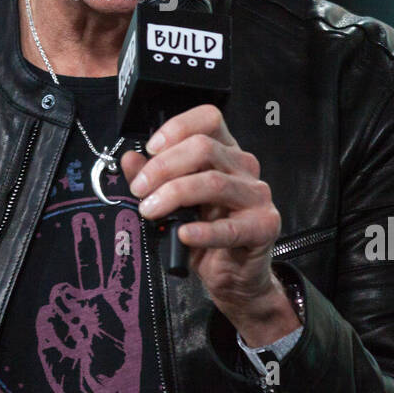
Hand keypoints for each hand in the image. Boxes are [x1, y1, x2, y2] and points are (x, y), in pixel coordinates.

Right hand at [36, 208, 143, 392]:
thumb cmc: (116, 375)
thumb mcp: (121, 342)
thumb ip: (101, 313)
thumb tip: (70, 296)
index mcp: (120, 308)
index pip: (123, 271)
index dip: (124, 244)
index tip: (126, 217)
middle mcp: (97, 307)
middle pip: (90, 268)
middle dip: (86, 243)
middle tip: (82, 218)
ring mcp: (74, 317)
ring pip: (62, 297)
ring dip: (68, 314)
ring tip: (80, 339)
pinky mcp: (52, 330)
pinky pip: (47, 320)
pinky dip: (54, 334)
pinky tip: (67, 348)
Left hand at [120, 104, 296, 346]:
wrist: (233, 273)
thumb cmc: (206, 232)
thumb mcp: (174, 202)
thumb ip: (152, 178)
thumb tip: (130, 159)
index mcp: (225, 152)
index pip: (208, 119)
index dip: (177, 128)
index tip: (150, 148)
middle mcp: (243, 167)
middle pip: (204, 148)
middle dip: (163, 167)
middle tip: (140, 189)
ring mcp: (256, 196)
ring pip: (213, 182)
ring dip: (174, 194)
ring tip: (151, 210)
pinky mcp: (263, 226)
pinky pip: (230, 227)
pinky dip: (202, 231)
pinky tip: (184, 233)